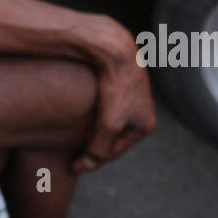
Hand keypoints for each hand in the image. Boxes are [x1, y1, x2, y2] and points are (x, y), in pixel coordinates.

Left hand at [70, 18, 154, 173]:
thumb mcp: (109, 124)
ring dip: (92, 128)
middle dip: (94, 144)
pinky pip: (104, 104)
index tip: (73, 167)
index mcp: (146, 124)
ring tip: (71, 134)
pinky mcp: (120, 80)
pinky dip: (92, 111)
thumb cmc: (116, 87)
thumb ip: (99, 147)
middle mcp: (142, 109)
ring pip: (108, 119)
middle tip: (72, 153)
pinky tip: (76, 112)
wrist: (115, 50)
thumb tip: (89, 162)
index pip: (116, 151)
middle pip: (113, 136)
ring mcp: (131, 94)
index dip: (93, 161)